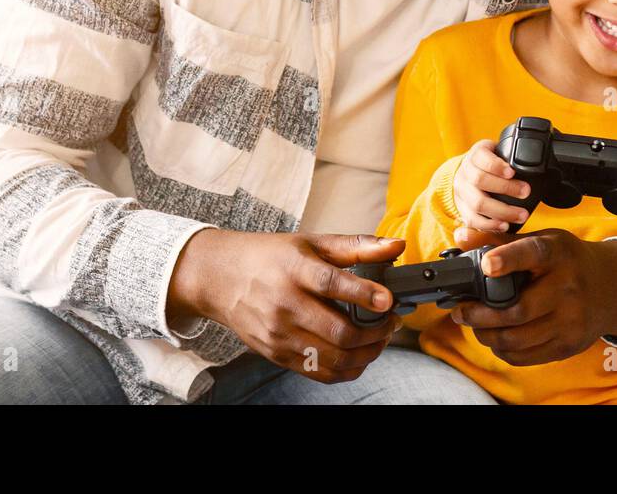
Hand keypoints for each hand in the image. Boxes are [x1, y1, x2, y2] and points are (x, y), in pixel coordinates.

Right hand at [168, 229, 405, 383]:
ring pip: (333, 358)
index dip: (364, 294)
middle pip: (338, 331)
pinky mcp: (276, 354)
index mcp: (294, 270)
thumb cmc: (269, 257)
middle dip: (375, 332)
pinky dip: (346, 369)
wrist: (220, 277)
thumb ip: (357, 246)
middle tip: (391, 322)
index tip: (388, 300)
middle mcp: (284, 304)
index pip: (332, 284)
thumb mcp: (311, 243)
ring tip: (379, 339)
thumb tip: (396, 246)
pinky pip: (319, 372)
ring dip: (366, 354)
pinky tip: (358, 354)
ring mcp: (279, 334)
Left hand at [446, 228, 616, 365]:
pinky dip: (503, 350)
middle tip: (460, 312)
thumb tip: (461, 237)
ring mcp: (570, 320)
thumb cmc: (567, 261)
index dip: (507, 259)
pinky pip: (526, 356)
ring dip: (487, 335)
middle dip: (479, 315)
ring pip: (516, 339)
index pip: (533, 253)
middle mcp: (568, 287)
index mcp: (558, 254)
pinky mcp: (568, 345)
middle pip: (517, 310)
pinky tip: (496, 338)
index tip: (486, 265)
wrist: (612, 288)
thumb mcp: (543, 241)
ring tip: (475, 325)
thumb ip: (501, 241)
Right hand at [452, 139, 531, 232]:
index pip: (481, 158)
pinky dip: (490, 225)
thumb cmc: (487, 164)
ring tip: (521, 215)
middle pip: (480, 180)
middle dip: (505, 187)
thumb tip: (532, 164)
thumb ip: (509, 157)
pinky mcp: (462, 209)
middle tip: (526, 192)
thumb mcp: (496, 152)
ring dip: (502, 211)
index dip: (496, 166)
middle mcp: (464, 173)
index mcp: (474, 156)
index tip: (512, 172)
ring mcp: (461, 192)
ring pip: (478, 203)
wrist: (466, 174)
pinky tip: (505, 225)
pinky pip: (472, 220)